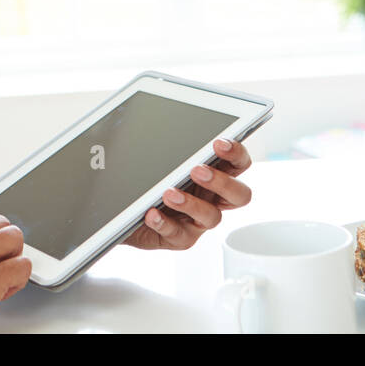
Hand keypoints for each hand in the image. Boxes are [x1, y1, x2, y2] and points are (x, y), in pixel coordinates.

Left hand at [123, 138, 252, 250]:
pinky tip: (151, 213)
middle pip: (239, 195)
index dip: (236, 153)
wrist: (124, 209)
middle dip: (222, 182)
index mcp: (215, 174)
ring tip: (168, 193)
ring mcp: (198, 220)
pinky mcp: (181, 237)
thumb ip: (176, 148)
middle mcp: (212, 198)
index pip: (239, 163)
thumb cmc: (151, 180)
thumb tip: (172, 128)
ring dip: (191, 203)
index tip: (219, 143)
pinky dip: (164, 223)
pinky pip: (178, 234)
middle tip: (198, 170)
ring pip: (212, 217)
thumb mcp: (163, 159)